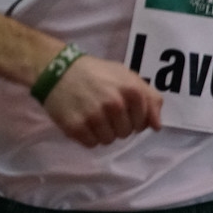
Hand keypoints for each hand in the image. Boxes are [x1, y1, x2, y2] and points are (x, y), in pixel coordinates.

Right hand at [42, 54, 162, 146]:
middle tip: (101, 108)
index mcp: (131, 91)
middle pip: (125, 134)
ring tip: (90, 114)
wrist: (55, 68)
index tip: (118, 106)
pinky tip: (80, 119)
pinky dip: (86, 135)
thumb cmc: (94, 72)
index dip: (132, 118)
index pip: (142, 124)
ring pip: (108, 140)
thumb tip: (157, 126)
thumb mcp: (125, 75)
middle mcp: (115, 105)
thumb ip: (148, 97)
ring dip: (101, 131)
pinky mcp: (77, 127)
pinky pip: (91, 144)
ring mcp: (95, 117)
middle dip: (116, 124)